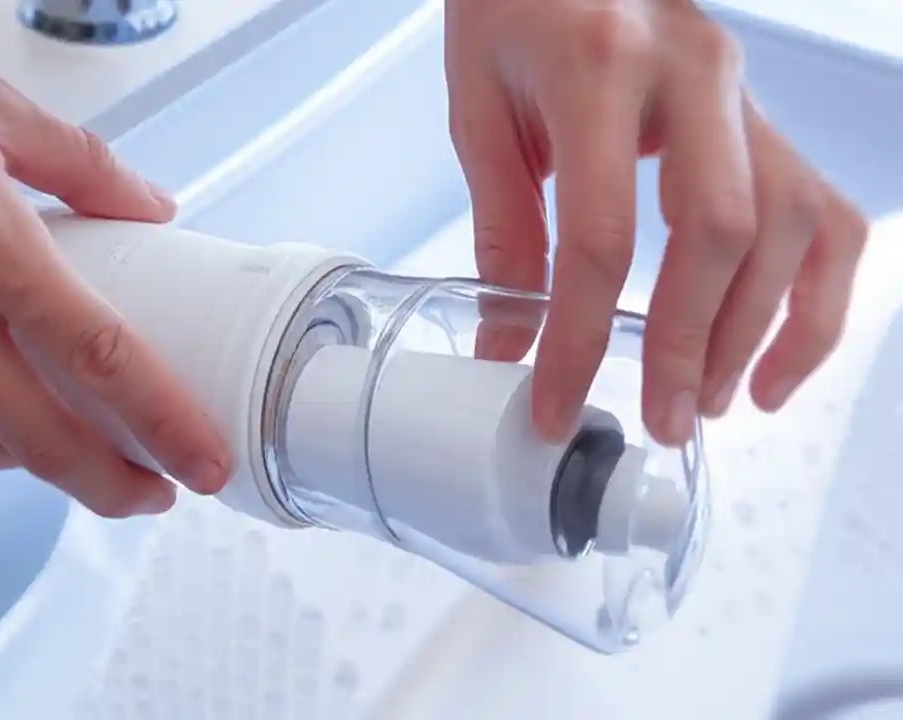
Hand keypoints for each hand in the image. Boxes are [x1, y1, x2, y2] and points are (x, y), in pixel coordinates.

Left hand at [445, 0, 868, 445]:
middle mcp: (693, 74)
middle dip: (689, 343)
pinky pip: (824, 213)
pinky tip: (776, 363)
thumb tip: (508, 341)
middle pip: (716, 232)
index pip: (599, 234)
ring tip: (707, 402)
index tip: (558, 402)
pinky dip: (813, 297)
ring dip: (757, 331)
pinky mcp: (764, 116)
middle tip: (658, 417)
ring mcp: (744, 92)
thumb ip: (501, 227)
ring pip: (790, 225)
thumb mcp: (479, 108)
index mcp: (600, 67)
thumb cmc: (512, 8)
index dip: (580, 336)